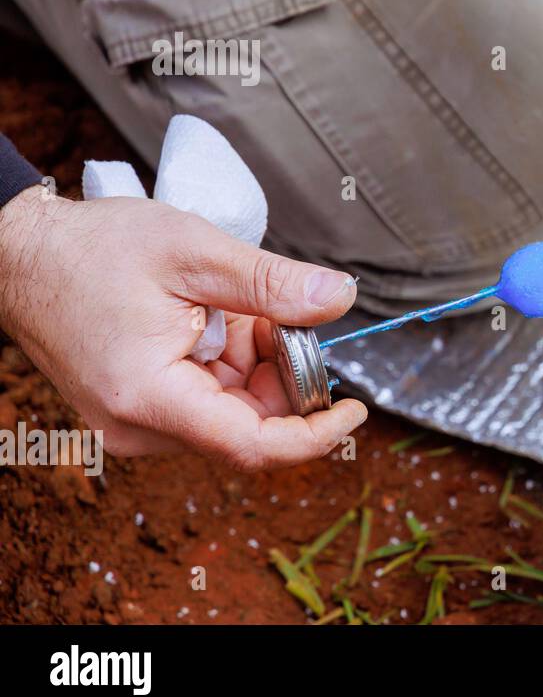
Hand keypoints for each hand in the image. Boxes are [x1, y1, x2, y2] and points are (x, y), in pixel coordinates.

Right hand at [0, 186, 366, 470]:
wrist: (22, 254)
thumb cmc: (93, 250)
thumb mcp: (195, 253)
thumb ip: (272, 283)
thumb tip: (340, 298)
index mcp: (150, 398)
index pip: (253, 446)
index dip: (316, 434)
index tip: (356, 409)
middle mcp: (140, 427)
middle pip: (248, 424)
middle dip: (283, 372)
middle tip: (281, 313)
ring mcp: (137, 421)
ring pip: (232, 409)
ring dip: (256, 362)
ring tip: (236, 306)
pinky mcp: (138, 408)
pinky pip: (207, 398)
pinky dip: (230, 360)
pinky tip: (216, 318)